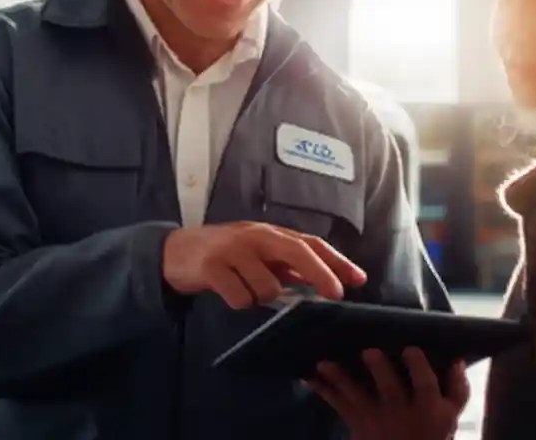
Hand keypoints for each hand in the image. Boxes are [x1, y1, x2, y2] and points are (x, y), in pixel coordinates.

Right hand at [162, 222, 365, 308]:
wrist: (175, 251)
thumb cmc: (224, 254)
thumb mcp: (257, 255)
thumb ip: (286, 266)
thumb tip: (322, 279)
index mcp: (269, 233)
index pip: (309, 244)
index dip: (336, 260)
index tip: (359, 279)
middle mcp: (254, 236)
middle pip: (296, 252)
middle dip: (320, 274)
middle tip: (336, 295)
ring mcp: (233, 250)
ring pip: (266, 287)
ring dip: (260, 297)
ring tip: (243, 288)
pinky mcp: (212, 267)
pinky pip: (240, 298)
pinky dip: (238, 302)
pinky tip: (227, 292)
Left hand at [307, 348, 468, 439]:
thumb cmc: (431, 436)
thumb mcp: (451, 417)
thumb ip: (456, 388)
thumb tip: (457, 358)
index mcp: (430, 409)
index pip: (426, 386)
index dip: (418, 368)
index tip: (410, 348)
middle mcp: (402, 414)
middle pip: (390, 390)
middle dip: (380, 371)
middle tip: (370, 351)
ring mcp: (377, 420)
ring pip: (357, 396)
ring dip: (340, 379)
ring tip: (324, 363)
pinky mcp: (358, 425)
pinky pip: (339, 405)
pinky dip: (324, 390)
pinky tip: (309, 376)